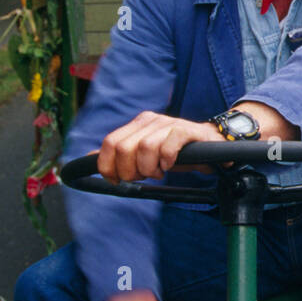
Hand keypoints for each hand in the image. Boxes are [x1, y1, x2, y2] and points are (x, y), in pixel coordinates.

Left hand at [96, 110, 223, 181]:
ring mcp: (169, 124)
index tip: (117, 180)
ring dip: (150, 168)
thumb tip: (89, 158)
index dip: (108, 166)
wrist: (212, 145)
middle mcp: (150, 121)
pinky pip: (168, 145)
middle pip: (124, 148)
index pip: (109, 143)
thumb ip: (118, 155)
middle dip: (130, 171)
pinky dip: (166, 161)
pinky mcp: (187, 130)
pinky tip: (170, 165)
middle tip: (142, 177)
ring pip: (145, 148)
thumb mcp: (144, 153)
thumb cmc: (176, 152)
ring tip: (159, 172)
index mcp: (137, 125)